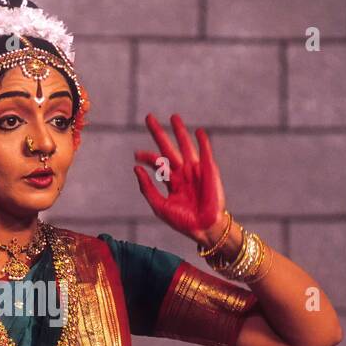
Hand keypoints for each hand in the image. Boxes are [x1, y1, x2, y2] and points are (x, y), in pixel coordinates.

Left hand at [133, 113, 227, 244]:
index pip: (157, 162)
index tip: (136, 154)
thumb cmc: (182, 221)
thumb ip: (147, 187)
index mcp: (171, 181)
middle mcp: (183, 173)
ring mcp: (196, 170)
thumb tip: (136, 167)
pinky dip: (203, 142)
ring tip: (173, 117)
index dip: (146, 156)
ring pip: (185, 146)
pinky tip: (198, 132)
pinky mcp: (209, 170)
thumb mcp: (159, 205)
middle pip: (169, 148)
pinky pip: (205, 153)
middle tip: (148, 117)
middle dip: (159, 133)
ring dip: (180, 132)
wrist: (203, 228)